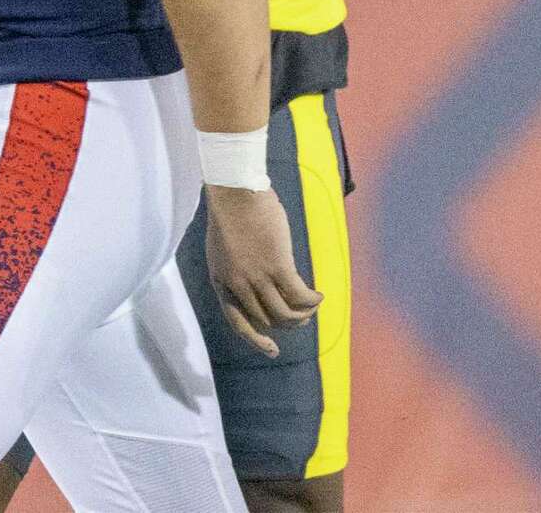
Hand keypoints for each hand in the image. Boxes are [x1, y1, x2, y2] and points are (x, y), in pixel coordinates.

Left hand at [204, 183, 321, 358]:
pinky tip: (319, 296)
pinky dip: (311, 301)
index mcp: (222, 281)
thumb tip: (255, 283)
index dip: (256, 340)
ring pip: (285, 314)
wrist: (234, 190)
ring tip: (312, 307)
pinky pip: (299, 296)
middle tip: (302, 319)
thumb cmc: (230, 211)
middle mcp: (238, 286)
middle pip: (267, 320)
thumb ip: (235, 269)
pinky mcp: (278, 266)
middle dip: (287, 324)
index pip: (238, 322)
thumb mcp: (223, 248)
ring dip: (302, 315)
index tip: (273, 350)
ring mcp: (257, 278)